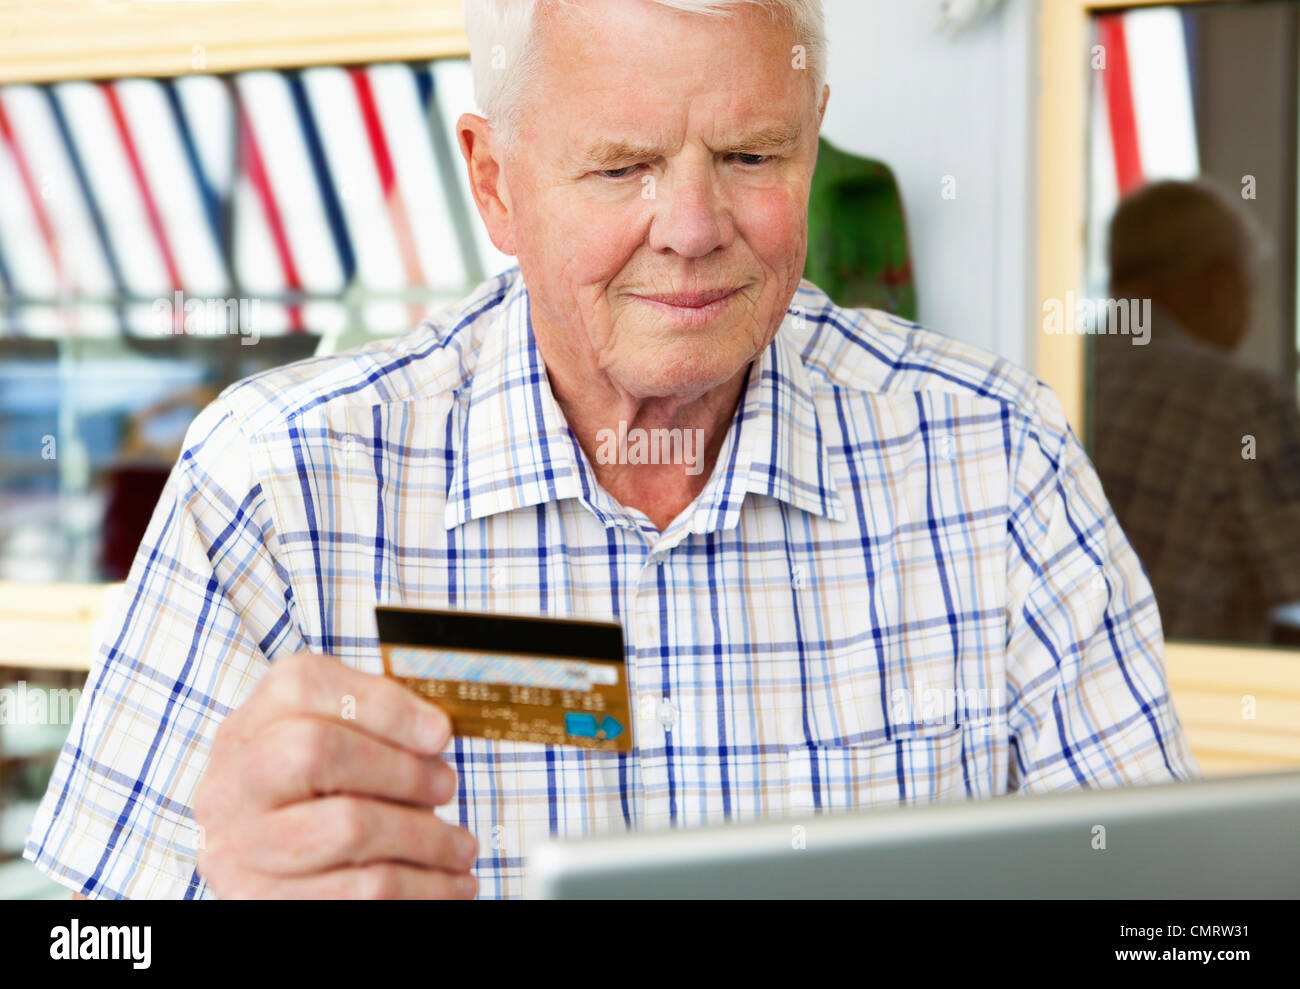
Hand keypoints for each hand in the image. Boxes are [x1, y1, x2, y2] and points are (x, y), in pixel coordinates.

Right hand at [193, 651, 476, 897]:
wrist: (266, 864)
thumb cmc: (318, 795)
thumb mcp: (333, 746)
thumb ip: (375, 726)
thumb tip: (434, 732)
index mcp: (252, 724)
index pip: (304, 685)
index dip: (382, 705)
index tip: (440, 733)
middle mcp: (233, 781)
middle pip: (316, 750)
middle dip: (402, 769)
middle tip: (448, 786)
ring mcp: (240, 845)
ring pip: (349, 828)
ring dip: (427, 839)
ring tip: (463, 847)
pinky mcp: (260, 900)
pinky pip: (358, 891)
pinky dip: (421, 887)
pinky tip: (451, 884)